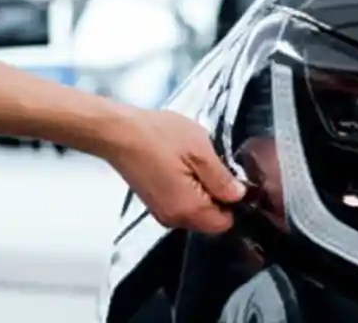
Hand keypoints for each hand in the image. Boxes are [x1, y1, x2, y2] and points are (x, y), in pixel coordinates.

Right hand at [102, 109, 246, 234]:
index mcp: (189, 209)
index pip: (224, 223)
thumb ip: (222, 179)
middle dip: (217, 197)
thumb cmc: (158, 137)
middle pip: (209, 219)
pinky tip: (182, 165)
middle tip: (213, 165)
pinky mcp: (153, 202)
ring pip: (195, 210)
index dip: (234, 204)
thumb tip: (238, 195)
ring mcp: (161, 212)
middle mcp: (173, 218)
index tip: (233, 181)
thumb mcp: (200, 151)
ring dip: (202, 191)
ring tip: (195, 162)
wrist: (119, 132)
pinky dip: (187, 189)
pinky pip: (181, 203)